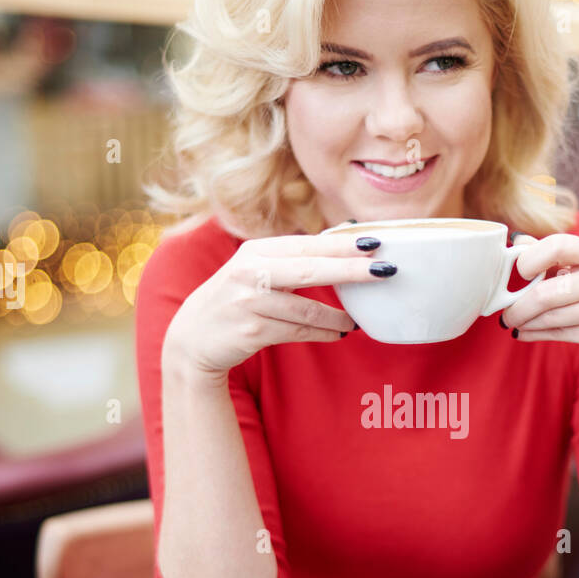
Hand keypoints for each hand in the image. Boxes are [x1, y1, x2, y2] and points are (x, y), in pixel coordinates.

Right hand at [161, 233, 394, 379]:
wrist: (194, 336)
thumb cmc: (236, 298)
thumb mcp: (256, 269)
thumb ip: (292, 258)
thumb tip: (345, 240)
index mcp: (256, 251)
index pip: (307, 245)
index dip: (342, 243)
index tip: (374, 242)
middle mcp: (250, 272)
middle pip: (309, 269)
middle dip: (350, 269)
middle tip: (384, 270)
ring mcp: (250, 302)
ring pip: (307, 309)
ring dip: (337, 316)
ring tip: (356, 321)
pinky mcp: (251, 330)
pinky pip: (298, 332)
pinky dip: (322, 333)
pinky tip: (338, 333)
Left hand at [504, 234, 578, 371]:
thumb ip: (561, 256)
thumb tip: (519, 243)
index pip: (559, 245)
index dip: (531, 258)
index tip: (518, 271)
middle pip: (549, 291)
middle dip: (519, 304)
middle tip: (505, 311)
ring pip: (553, 316)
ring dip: (525, 322)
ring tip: (512, 322)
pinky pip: (561, 334)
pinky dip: (537, 334)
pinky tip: (525, 333)